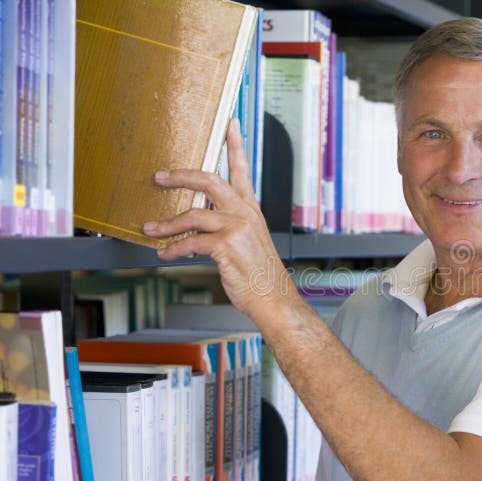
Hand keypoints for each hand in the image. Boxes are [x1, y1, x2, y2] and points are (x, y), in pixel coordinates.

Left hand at [143, 118, 289, 314]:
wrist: (273, 299)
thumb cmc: (259, 275)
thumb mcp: (249, 243)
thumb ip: (228, 226)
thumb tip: (198, 224)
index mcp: (251, 209)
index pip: (242, 170)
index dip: (236, 145)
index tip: (230, 124)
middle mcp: (245, 213)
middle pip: (209, 180)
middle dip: (181, 176)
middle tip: (160, 176)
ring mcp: (236, 228)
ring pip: (193, 214)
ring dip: (167, 224)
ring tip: (151, 229)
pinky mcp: (226, 246)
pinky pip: (190, 242)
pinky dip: (173, 248)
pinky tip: (165, 253)